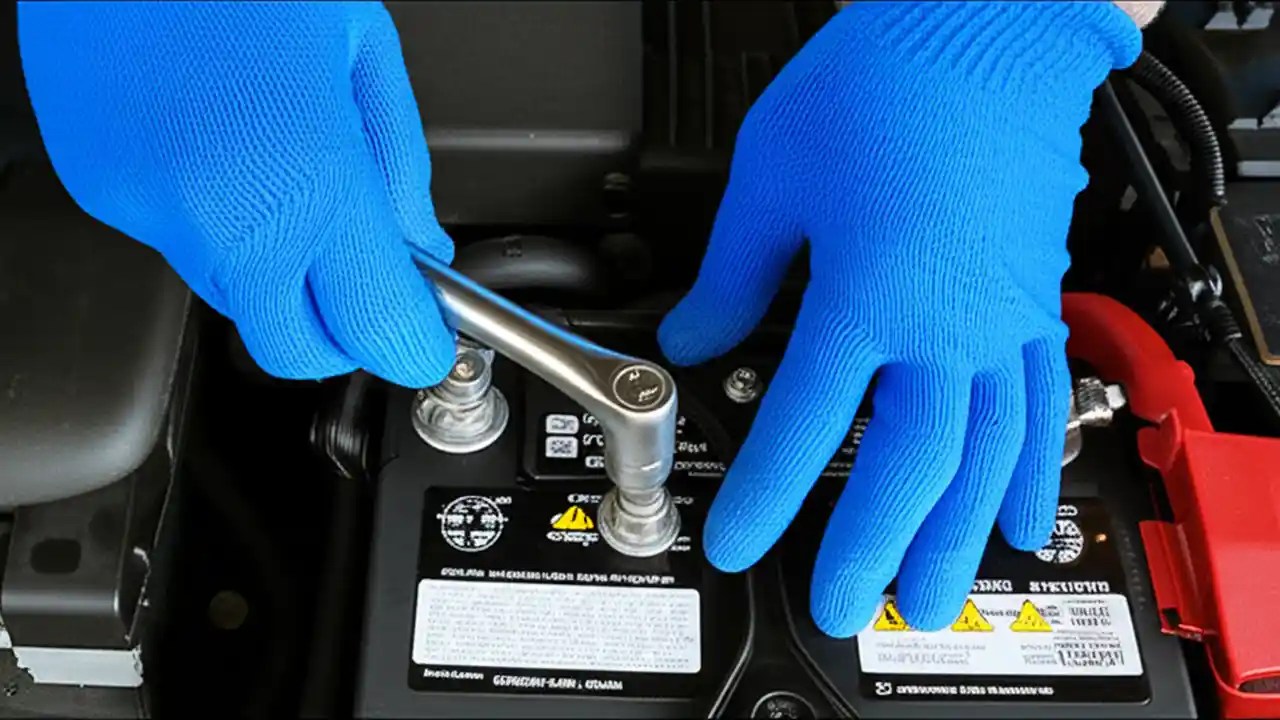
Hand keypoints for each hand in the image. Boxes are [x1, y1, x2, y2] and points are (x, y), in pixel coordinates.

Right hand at [19, 1, 452, 386]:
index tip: (425, 343)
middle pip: (295, 351)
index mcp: (303, 175)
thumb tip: (421, 253)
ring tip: (284, 186)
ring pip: (235, 302)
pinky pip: (181, 250)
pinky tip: (224, 160)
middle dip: (343, 336)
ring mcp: (150, 213)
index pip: (374, 326)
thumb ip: (400, 171)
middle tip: (366, 287)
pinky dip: (216, 230)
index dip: (413, 347)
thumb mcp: (363, 53)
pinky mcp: (103, 200)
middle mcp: (217, 214)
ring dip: (277, 278)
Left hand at [659, 2, 1140, 635]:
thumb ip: (731, 273)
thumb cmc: (885, 83)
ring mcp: (1001, 319)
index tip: (739, 540)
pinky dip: (1030, 472)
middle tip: (848, 606)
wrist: (984, 27)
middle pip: (909, 466)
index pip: (802, 423)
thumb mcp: (772, 174)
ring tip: (934, 597)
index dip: (766, 496)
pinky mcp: (1034, 303)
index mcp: (866, 292)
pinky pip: (1041, 407)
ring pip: (985, 455)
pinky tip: (1021, 518)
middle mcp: (943, 322)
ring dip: (957, 537)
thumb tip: (692, 331)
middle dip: (872, 547)